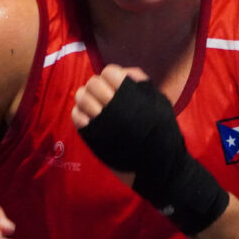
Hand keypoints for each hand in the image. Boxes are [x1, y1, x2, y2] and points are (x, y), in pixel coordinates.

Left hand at [72, 64, 229, 235]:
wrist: (156, 166)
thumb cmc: (161, 133)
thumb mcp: (159, 103)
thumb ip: (142, 84)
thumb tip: (125, 72)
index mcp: (130, 94)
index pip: (110, 72)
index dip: (112, 76)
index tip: (115, 85)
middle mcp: (113, 104)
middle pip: (93, 83)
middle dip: (97, 86)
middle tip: (103, 94)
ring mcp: (100, 120)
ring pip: (81, 96)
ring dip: (86, 97)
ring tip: (94, 104)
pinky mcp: (91, 135)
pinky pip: (76, 116)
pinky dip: (80, 113)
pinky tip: (89, 117)